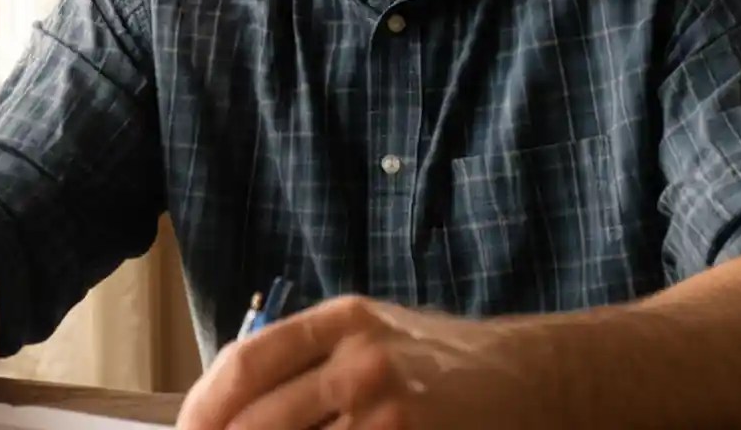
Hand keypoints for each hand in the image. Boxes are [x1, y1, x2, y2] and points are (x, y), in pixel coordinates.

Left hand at [176, 296, 549, 429]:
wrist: (536, 380)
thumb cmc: (440, 362)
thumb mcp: (372, 333)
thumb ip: (305, 358)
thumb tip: (224, 405)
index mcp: (342, 320)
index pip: (247, 362)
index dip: (204, 407)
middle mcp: (363, 360)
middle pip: (261, 424)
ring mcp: (391, 412)